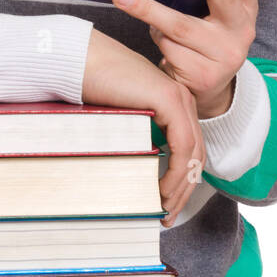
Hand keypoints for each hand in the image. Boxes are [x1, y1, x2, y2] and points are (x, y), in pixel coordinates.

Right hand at [82, 28, 205, 227]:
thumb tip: (136, 174)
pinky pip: (182, 147)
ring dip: (180, 188)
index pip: (189, 149)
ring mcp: (179, 98)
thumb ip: (136, 136)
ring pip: (192, 154)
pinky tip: (162, 191)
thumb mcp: (121, 117)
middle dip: (184, 190)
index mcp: (173, 102)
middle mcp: (182, 99)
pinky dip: (175, 173)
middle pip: (196, 155)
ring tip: (163, 210)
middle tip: (168, 217)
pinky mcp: (170, 100)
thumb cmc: (93, 85)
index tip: (168, 206)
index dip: (182, 180)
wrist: (81, 59)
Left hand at [111, 0, 261, 118]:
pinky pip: (169, 49)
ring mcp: (224, 56)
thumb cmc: (208, 42)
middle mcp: (240, 32)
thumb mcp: (219, 19)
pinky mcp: (204, 76)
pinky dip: (157, 40)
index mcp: (245, 11)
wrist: (210, 92)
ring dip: (148, 11)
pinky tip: (159, 41)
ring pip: (180, 26)